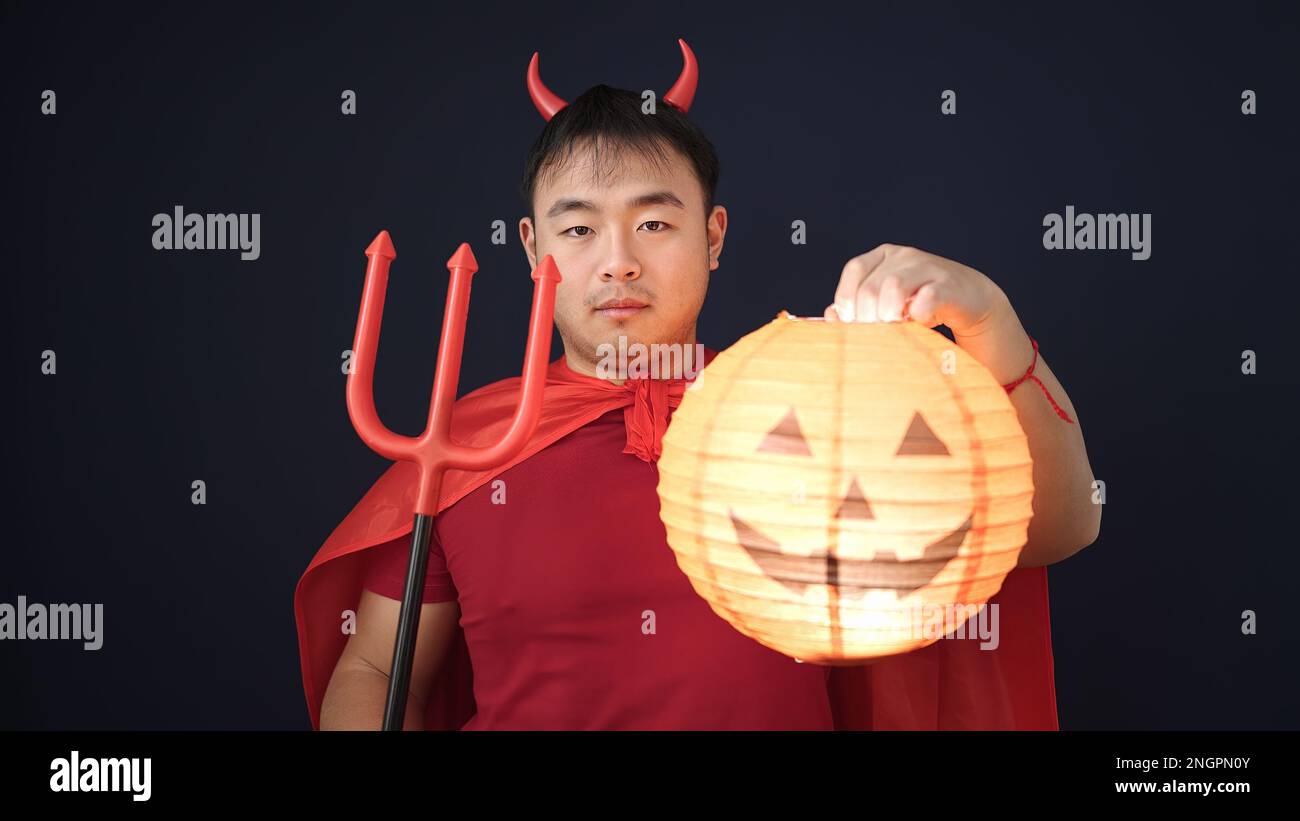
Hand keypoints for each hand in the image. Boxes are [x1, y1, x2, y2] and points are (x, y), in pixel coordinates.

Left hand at [824, 244, 1008, 336]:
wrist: (971, 302)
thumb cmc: (921, 305)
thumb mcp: (886, 304)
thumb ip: (857, 308)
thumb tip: (830, 316)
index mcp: (883, 256)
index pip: (854, 271)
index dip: (848, 302)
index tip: (854, 325)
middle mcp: (904, 256)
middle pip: (870, 287)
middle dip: (868, 318)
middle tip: (877, 334)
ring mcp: (929, 267)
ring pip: (893, 288)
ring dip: (889, 316)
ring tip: (896, 328)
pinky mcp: (950, 285)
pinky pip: (926, 299)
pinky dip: (917, 316)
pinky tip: (919, 323)